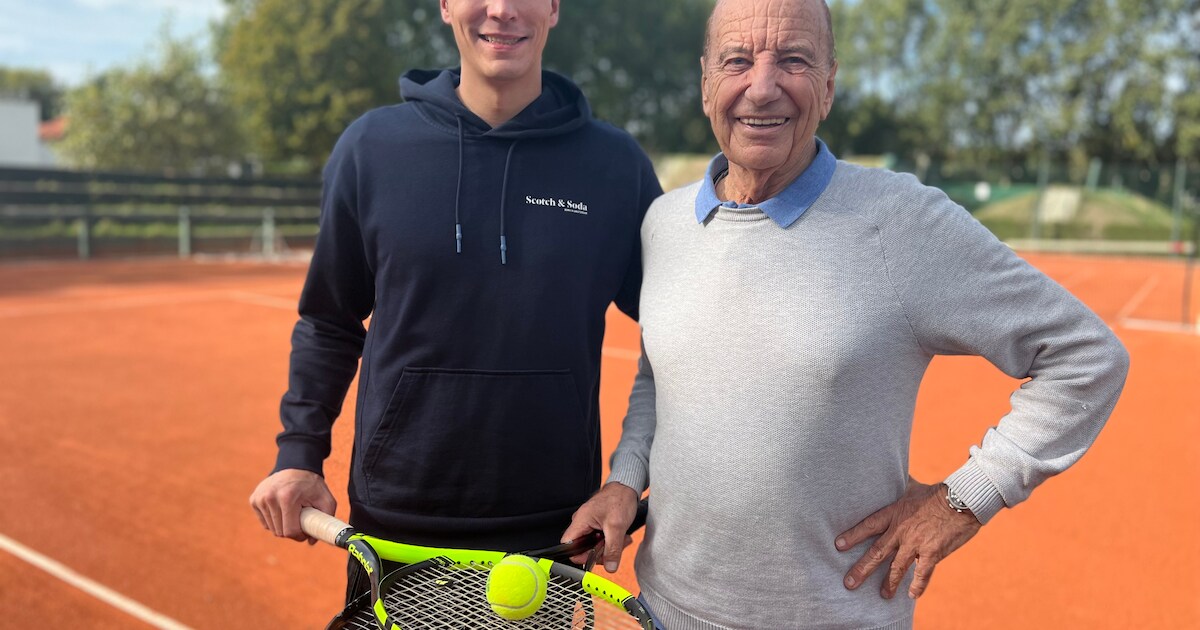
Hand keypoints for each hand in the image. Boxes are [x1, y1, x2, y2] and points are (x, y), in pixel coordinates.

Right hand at [249, 468, 336, 543]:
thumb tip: (312, 541)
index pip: (290, 531)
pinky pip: (264, 522)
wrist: (296, 467)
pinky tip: (281, 509)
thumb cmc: (312, 486)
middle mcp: (270, 497)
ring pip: (271, 528)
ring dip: (282, 525)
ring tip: (291, 512)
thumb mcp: (326, 500)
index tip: (306, 531)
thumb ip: (325, 520)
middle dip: (291, 531)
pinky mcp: (253, 499)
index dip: (300, 535)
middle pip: (279, 532)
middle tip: (300, 520)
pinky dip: (274, 520)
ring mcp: (259, 498)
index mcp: (287, 497)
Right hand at [560, 482, 639, 571]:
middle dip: (601, 552)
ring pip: (594, 546)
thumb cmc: (619, 499)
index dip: (580, 556)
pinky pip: (601, 540)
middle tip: (614, 548)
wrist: (627, 487)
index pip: (568, 545)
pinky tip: (622, 537)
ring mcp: (590, 525)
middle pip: (583, 549)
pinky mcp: (598, 526)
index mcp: (580, 521)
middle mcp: (582, 523)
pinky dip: (612, 542)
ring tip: (622, 540)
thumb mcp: (617, 527)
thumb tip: (610, 567)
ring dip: (609, 547)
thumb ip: (613, 549)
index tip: (594, 557)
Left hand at [835, 479, 981, 599]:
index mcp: (894, 513)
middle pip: (877, 552)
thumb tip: (888, 471)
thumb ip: (898, 486)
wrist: (962, 500)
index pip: (868, 526)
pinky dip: (917, 586)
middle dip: (862, 569)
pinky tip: (912, 596)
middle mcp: (901, 530)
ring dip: (888, 583)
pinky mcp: (933, 553)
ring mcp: (916, 543)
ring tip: (882, 595)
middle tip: (849, 583)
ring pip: (897, 567)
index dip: (853, 536)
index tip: (838, 546)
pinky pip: (922, 574)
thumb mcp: (912, 486)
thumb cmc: (937, 492)